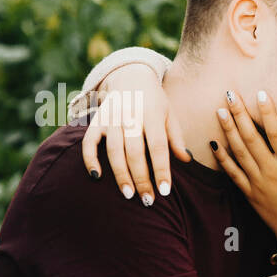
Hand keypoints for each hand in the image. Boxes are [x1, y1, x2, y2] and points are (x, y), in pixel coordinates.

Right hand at [81, 63, 187, 203]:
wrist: (129, 75)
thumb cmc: (154, 101)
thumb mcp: (170, 115)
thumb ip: (176, 138)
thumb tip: (187, 160)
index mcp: (153, 115)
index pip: (158, 146)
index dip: (161, 170)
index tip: (164, 191)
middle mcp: (131, 116)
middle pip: (135, 152)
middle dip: (141, 178)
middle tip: (147, 200)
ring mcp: (111, 117)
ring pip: (113, 150)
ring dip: (120, 174)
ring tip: (128, 194)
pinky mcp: (96, 120)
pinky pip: (89, 141)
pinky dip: (90, 158)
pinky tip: (96, 176)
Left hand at [212, 89, 276, 244]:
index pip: (276, 133)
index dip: (268, 112)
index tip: (261, 93)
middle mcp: (271, 171)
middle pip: (251, 138)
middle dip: (240, 114)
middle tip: (230, 94)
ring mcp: (257, 182)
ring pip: (239, 151)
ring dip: (228, 130)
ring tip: (219, 111)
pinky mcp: (249, 192)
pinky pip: (232, 172)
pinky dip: (222, 157)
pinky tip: (214, 143)